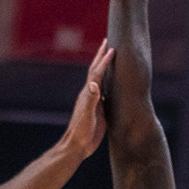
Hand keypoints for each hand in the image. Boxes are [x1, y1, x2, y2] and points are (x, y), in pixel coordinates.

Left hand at [56, 42, 113, 159]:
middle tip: (107, 42)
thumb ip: (91, 99)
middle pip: (95, 71)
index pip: (97, 73)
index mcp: (88, 94)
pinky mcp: (98, 110)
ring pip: (100, 79)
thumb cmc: (82, 131)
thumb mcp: (88, 115)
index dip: (104, 61)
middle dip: (101, 56)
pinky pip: (104, 92)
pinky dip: (108, 83)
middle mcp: (90, 94)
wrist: (77, 146)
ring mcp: (94, 102)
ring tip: (109, 57)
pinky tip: (112, 83)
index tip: (112, 48)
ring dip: (104, 67)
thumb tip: (94, 84)